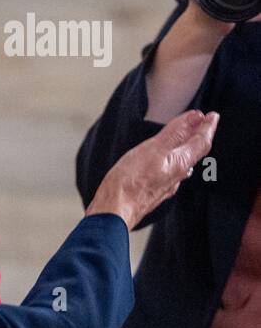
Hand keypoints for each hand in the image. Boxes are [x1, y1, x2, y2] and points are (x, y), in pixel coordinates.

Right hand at [87, 110, 218, 228]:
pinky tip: (163, 163)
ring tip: (185, 139)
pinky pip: (169, 173)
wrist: (114, 211)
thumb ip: (175, 133)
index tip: (212, 115)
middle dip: (199, 136)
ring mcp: (165, 186)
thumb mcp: (153, 150)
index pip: (201, 142)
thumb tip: (195, 118)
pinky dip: (172, 161)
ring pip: (182, 164)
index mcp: (180, 163)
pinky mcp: (152, 193)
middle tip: (201, 123)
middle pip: (194, 153)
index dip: (208, 127)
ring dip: (186, 149)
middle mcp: (177, 175)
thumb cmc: (130, 182)